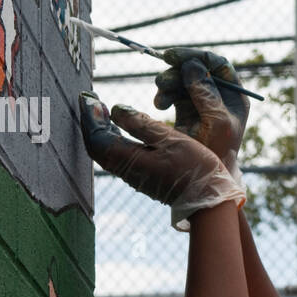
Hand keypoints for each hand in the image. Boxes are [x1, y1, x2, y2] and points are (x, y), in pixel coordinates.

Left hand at [79, 70, 245, 230]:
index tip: (88, 97)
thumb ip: (141, 124)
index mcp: (128, 160)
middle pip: (96, 145)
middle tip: (92, 102)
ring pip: (106, 152)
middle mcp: (125, 170)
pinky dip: (113, 140)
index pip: (96, 136)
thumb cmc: (194, 168)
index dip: (90, 115)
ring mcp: (132, 176)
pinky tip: (121, 130)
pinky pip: (117, 156)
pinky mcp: (141, 177)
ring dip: (101, 131)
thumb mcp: (170, 139)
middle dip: (92, 122)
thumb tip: (116, 110)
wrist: (208, 199)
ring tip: (103, 112)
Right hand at [153, 49, 248, 175]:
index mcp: (234, 96)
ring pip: (182, 80)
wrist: (204, 178)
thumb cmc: (216, 152)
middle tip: (160, 80)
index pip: (218, 64)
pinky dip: (164, 95)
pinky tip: (159, 105)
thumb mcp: (216, 121)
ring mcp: (202, 102)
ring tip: (159, 99)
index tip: (174, 56)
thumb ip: (206, 93)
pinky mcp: (186, 111)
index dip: (197, 56)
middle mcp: (219, 96)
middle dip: (177, 71)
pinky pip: (173, 93)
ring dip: (167, 84)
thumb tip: (193, 64)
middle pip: (197, 69)